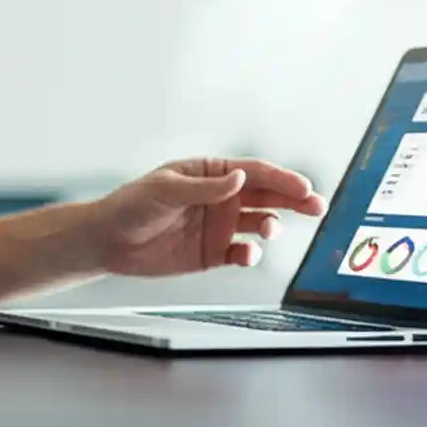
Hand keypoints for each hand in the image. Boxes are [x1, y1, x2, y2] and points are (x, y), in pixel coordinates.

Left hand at [91, 158, 325, 275]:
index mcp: (211, 173)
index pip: (254, 172)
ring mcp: (219, 225)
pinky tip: (247, 254)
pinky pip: (242, 253)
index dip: (281, 179)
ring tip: (271, 230)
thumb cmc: (132, 205)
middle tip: (316, 206)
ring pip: (259, 224)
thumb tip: (240, 178)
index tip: (302, 187)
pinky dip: (250, 255)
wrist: (110, 241)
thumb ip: (205, 187)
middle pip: (267, 196)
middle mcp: (221, 198)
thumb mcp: (166, 190)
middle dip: (294, 200)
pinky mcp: (213, 253)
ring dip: (272, 226)